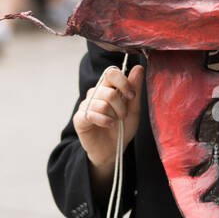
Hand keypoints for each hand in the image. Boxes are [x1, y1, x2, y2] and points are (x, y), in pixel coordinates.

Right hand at [74, 62, 145, 178]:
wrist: (113, 149)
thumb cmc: (123, 128)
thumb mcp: (134, 109)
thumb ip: (135, 89)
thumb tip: (139, 68)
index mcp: (108, 88)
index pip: (111, 73)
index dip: (123, 82)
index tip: (132, 96)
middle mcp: (95, 93)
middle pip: (109, 91)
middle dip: (121, 107)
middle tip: (123, 116)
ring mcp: (86, 105)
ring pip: (102, 103)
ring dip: (113, 115)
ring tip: (115, 122)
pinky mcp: (79, 118)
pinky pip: (91, 114)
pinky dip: (104, 121)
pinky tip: (109, 125)